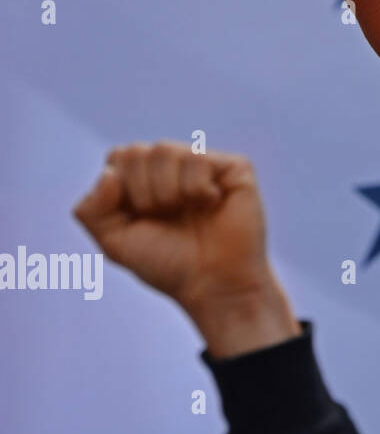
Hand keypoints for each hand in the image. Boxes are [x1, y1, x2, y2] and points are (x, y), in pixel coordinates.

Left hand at [73, 142, 298, 356]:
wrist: (213, 283)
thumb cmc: (168, 264)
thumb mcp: (115, 243)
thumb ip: (92, 209)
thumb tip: (109, 174)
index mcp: (145, 179)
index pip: (118, 157)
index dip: (120, 189)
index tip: (138, 218)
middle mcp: (173, 167)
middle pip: (135, 151)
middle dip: (141, 192)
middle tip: (163, 216)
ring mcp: (203, 164)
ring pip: (164, 150)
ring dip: (167, 192)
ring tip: (185, 211)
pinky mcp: (232, 167)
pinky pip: (197, 158)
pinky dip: (197, 189)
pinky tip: (211, 204)